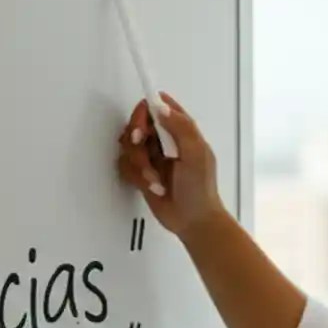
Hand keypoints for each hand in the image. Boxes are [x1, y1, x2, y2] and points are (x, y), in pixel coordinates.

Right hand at [116, 92, 227, 238]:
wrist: (194, 221)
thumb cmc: (200, 188)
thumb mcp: (196, 154)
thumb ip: (181, 128)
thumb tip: (161, 106)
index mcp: (182, 130)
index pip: (159, 106)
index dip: (146, 110)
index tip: (142, 126)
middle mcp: (166, 139)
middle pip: (138, 124)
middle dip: (137, 139)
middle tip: (142, 149)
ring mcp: (153, 156)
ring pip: (129, 147)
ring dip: (140, 164)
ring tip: (155, 179)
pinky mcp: (142, 172)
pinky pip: (127, 166)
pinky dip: (138, 177)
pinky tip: (153, 187)